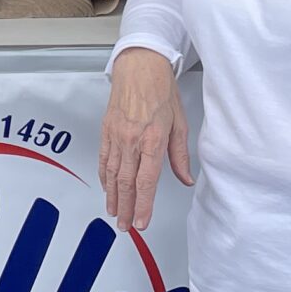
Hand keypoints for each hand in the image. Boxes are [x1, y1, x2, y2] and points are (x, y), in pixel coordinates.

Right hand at [99, 47, 192, 228]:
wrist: (139, 65)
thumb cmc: (161, 89)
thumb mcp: (179, 122)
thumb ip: (180, 155)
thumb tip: (186, 178)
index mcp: (152, 139)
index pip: (146, 181)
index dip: (144, 205)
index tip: (142, 222)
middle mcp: (132, 140)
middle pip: (126, 183)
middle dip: (126, 208)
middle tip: (126, 226)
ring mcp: (116, 135)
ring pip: (112, 174)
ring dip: (113, 197)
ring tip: (115, 213)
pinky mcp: (106, 130)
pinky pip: (104, 159)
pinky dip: (104, 177)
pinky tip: (107, 188)